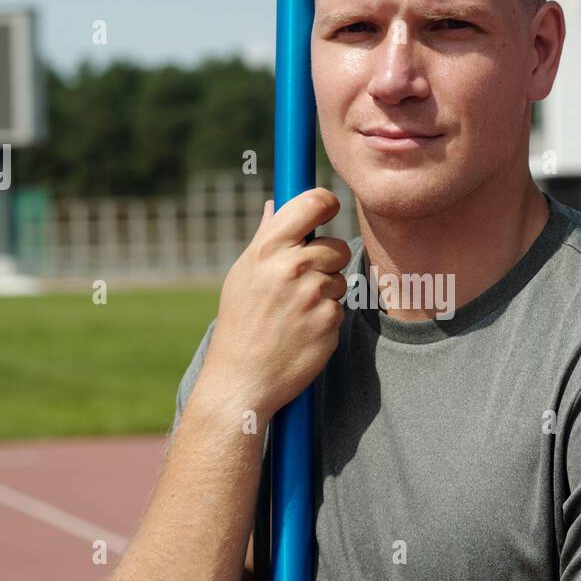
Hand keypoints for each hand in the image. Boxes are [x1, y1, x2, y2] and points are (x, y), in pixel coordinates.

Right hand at [196, 187, 351, 421]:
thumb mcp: (243, 275)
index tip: (327, 209)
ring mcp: (313, 295)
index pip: (313, 202)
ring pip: (339, 278)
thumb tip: (276, 204)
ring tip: (295, 313)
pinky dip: (326, 318)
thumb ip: (266, 238)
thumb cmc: (240, 324)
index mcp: (268, 249)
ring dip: (326, 292)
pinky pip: (340, 307)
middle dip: (327, 261)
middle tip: (302, 283)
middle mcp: (292, 268)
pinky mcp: (330, 321)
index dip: (326, 202)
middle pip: (336, 246)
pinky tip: (302, 331)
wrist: (242, 379)